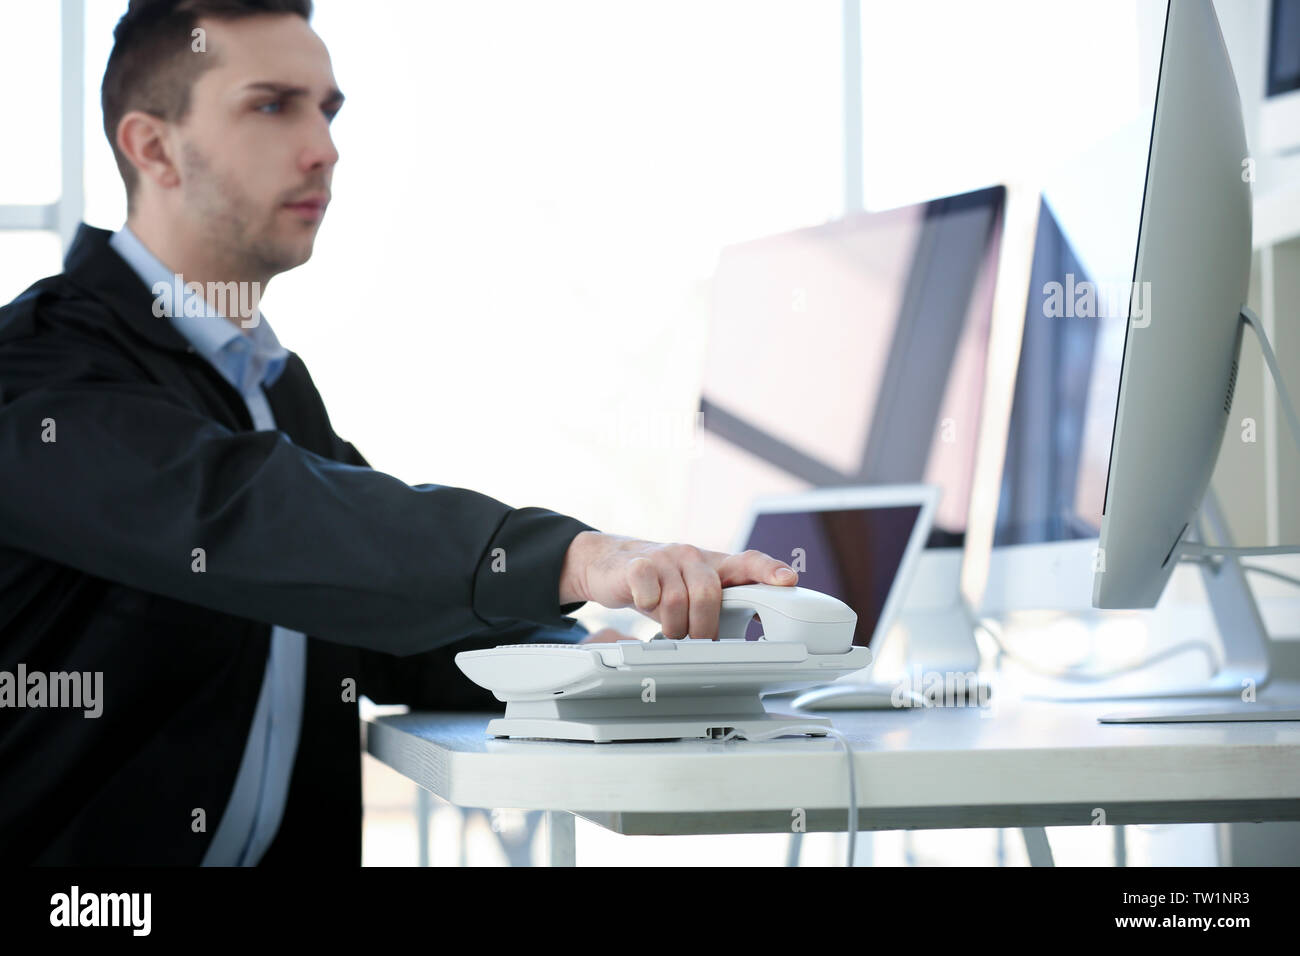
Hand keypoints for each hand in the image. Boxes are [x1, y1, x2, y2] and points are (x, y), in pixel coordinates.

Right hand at [558, 532, 797, 640]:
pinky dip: (648, 607)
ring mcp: (665, 557)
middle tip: (696, 639)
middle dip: (703, 627)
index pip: (749, 561)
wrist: (613, 564)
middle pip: (709, 594)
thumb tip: (758, 625)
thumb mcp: (695, 591)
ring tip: (669, 627)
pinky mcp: (637, 564)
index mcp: (714, 564)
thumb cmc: (663, 583)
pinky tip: (646, 604)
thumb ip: (724, 602)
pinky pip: (649, 593)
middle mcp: (692, 556)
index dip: (769, 571)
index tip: (788, 580)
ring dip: (673, 625)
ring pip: (678, 600)